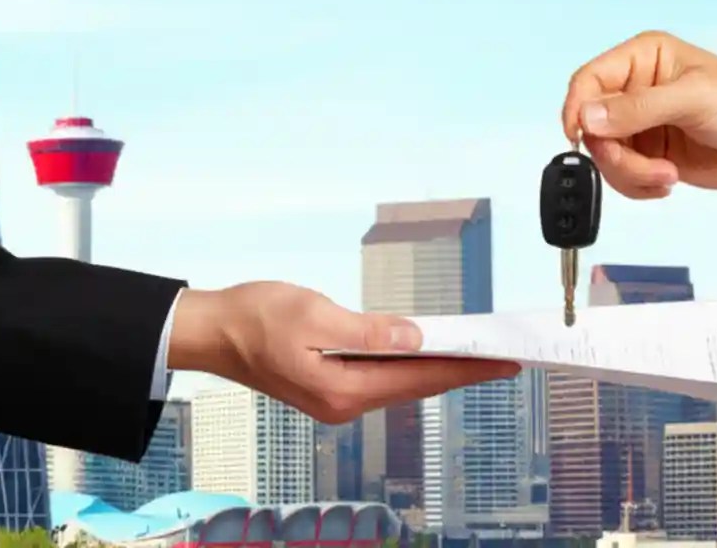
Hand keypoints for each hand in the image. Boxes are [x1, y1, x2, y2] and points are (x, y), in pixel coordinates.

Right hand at [167, 281, 519, 421]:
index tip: (503, 361)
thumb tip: (414, 338)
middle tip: (503, 358)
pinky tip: (427, 354)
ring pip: (401, 384)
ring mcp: (336, 399)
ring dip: (438, 369)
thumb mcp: (314, 314)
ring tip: (476, 356)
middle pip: (417, 386)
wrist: (212, 332)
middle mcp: (343, 403)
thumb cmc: (254, 317)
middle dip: (462, 370)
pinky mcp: (329, 387)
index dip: (466, 367)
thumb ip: (368, 330)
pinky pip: (382, 379)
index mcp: (342, 388)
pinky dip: (409, 366)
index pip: (421, 377)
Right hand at [562, 30, 716, 198]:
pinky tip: (667, 181)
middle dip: (614, 153)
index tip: (580, 137)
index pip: (589, 80)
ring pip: (604, 155)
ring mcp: (642, 125)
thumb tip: (588, 116)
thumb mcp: (693, 100)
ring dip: (630, 173)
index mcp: (643, 58)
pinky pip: (621, 175)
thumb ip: (638, 108)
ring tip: (665, 175)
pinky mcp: (650, 154)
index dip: (578, 108)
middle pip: (591, 125)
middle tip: (647, 167)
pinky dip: (637, 185)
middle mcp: (636, 89)